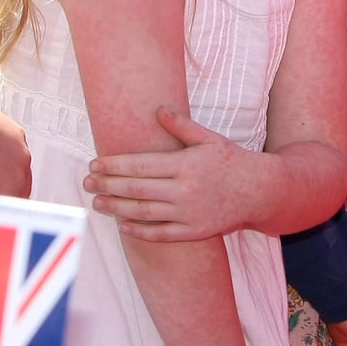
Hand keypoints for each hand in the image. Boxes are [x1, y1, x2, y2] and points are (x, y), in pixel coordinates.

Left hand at [85, 107, 245, 239]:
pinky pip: (160, 234)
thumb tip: (158, 111)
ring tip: (98, 202)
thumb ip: (182, 126)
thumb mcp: (210, 139)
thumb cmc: (232, 161)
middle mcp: (184, 190)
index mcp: (186, 165)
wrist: (259, 191)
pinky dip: (139, 231)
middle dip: (108, 185)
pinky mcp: (194, 232)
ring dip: (117, 207)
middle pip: (136, 189)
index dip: (114, 165)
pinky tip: (122, 225)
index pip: (141, 165)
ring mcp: (188, 214)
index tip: (94, 163)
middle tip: (87, 182)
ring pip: (144, 212)